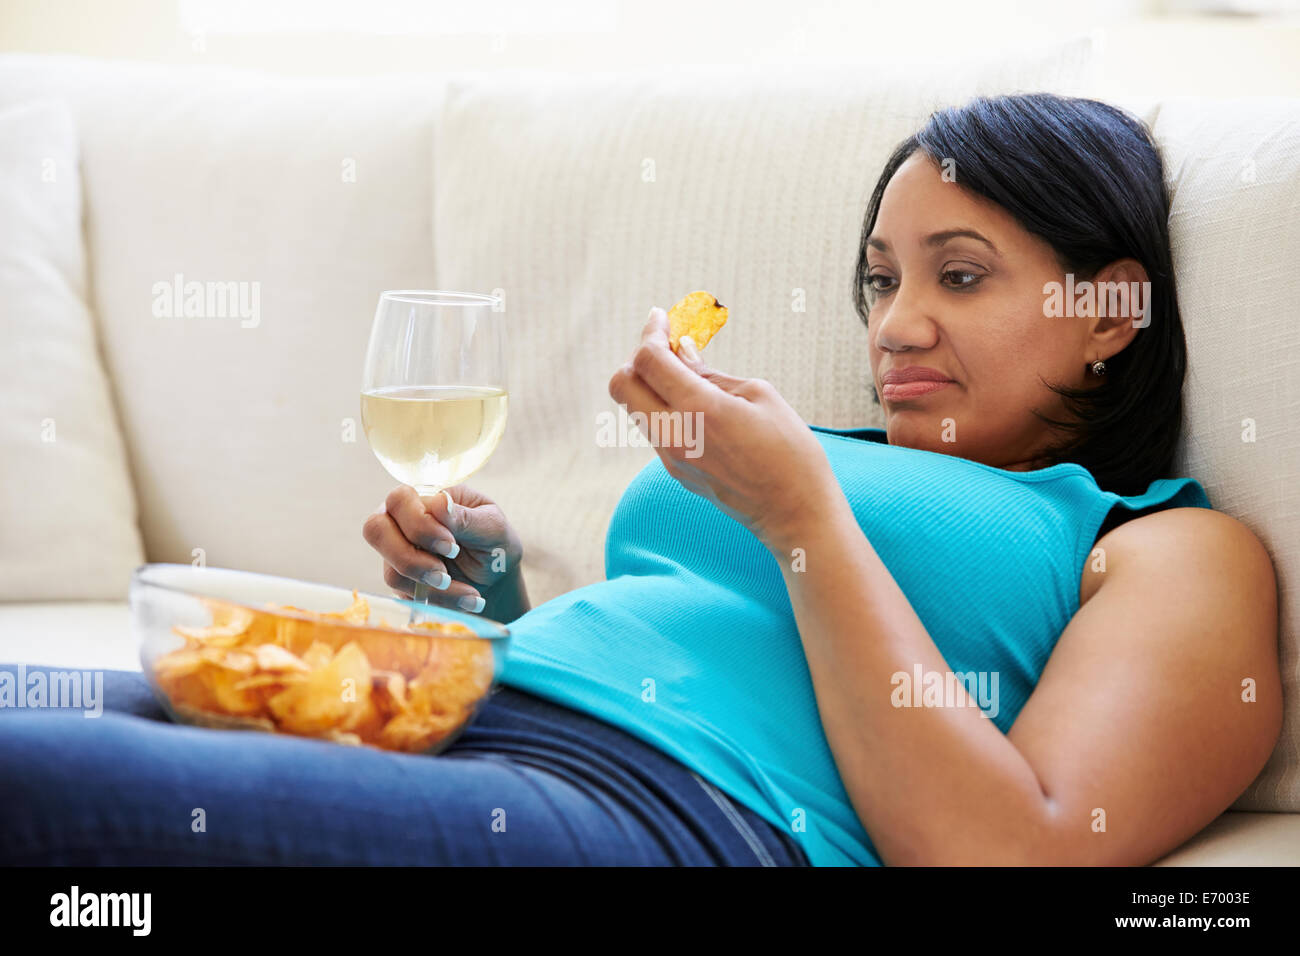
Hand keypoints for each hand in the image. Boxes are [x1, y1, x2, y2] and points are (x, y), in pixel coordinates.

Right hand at [362, 484, 527, 618]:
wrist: (497, 579)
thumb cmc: (494, 543)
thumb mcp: (492, 528)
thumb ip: (466, 517)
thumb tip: (440, 501)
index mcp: (425, 498)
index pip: (399, 500)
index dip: (420, 526)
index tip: (452, 547)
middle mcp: (403, 522)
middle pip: (375, 530)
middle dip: (410, 557)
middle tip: (444, 572)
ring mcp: (398, 552)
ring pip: (391, 570)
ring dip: (432, 586)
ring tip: (469, 591)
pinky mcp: (402, 579)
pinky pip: (407, 593)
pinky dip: (440, 600)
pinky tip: (467, 599)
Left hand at [607, 307, 840, 552]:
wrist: (795, 513)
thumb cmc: (790, 450)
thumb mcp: (758, 395)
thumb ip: (709, 373)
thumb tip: (680, 350)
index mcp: (699, 410)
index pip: (647, 360)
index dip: (650, 332)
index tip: (661, 317)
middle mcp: (675, 436)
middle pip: (621, 384)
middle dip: (638, 356)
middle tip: (666, 344)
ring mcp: (671, 458)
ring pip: (635, 407)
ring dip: (649, 382)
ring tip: (685, 371)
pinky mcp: (676, 471)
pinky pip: (654, 428)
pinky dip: (662, 405)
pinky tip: (694, 401)